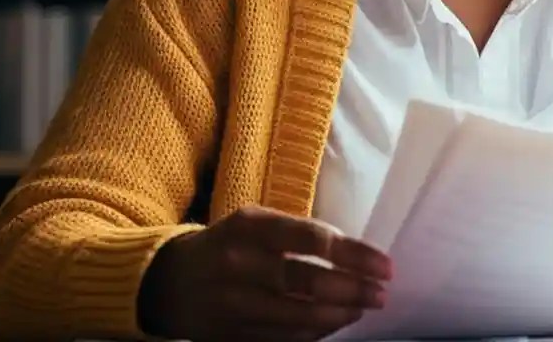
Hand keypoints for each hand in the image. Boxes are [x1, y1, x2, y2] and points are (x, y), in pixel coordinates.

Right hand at [138, 205, 392, 341]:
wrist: (167, 282)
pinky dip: (315, 332)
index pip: (313, 240)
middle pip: (309, 283)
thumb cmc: (228, 244)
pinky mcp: (230, 336)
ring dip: (340, 315)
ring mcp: (233, 305)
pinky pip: (284, 338)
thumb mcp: (255, 222)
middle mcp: (239, 265)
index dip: (355, 255)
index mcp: (250, 227)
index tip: (385, 266)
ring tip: (362, 309)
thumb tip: (356, 256)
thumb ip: (299, 233)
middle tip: (381, 294)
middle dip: (354, 291)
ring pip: (300, 317)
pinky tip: (335, 323)